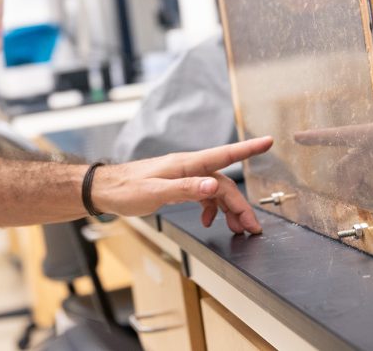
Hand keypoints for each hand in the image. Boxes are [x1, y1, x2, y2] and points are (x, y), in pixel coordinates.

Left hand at [91, 136, 272, 233]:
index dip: (247, 149)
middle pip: (223, 183)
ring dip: (228, 210)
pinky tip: (209, 222)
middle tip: (252, 228)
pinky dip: (210, 209)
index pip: (223, 155)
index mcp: (185, 165)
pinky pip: (202, 195)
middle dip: (241, 205)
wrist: (104, 191)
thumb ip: (186, 190)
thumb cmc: (126, 189)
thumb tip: (213, 187)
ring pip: (215, 191)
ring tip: (236, 229)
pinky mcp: (177, 185)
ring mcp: (182, 176)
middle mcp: (187, 167)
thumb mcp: (155, 193)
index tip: (268, 142)